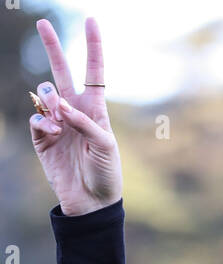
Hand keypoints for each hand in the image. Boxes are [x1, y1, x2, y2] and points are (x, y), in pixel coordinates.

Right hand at [29, 16, 122, 215]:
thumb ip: (86, 123)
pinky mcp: (42, 137)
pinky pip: (36, 118)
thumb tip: (61, 106)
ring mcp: (56, 122)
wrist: (91, 203)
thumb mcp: (105, 146)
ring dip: (49, 97)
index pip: (93, 72)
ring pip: (44, 92)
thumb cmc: (106, 174)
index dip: (93, 46)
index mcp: (95, 109)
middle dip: (52, 46)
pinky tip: (52, 132)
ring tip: (58, 115)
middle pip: (61, 71)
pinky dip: (42, 121)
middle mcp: (74, 110)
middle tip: (43, 23)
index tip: (91, 21)